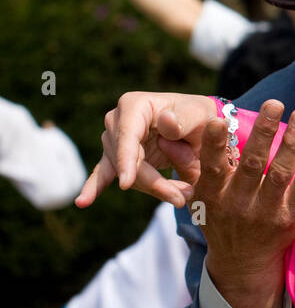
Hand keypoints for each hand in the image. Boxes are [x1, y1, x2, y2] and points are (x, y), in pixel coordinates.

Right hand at [75, 92, 218, 208]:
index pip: (127, 135)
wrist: (198, 125)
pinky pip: (104, 173)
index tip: (126, 184)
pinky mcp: (116, 156)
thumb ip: (183, 119)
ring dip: (152, 188)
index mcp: (134, 105)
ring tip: (179, 198)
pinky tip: (83, 202)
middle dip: (152, 182)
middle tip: (181, 197)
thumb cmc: (198, 116)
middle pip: (125, 160)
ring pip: (124, 173)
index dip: (126, 160)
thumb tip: (166, 120)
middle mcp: (117, 120)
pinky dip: (95, 187)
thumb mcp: (198, 115)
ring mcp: (114, 139)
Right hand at [195, 100, 294, 307]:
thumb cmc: (222, 221)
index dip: (213, 144)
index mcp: (213, 195)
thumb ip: (193, 167)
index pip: (212, 166)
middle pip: (254, 163)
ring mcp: (266, 211)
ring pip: (281, 172)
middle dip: (264, 131)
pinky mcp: (290, 217)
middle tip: (274, 103)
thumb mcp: (200, 199)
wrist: (243, 264)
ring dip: (292, 141)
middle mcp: (239, 203)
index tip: (218, 118)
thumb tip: (170, 138)